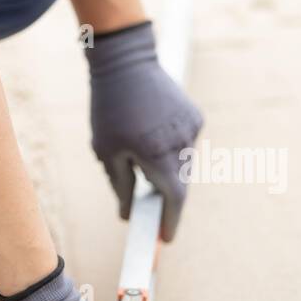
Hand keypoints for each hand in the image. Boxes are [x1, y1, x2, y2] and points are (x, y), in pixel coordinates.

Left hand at [83, 20, 203, 241]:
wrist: (126, 61)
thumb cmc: (109, 107)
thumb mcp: (106, 150)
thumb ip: (121, 185)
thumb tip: (128, 214)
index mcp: (157, 153)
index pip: (173, 199)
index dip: (170, 222)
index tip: (165, 239)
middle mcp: (180, 143)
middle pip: (180, 185)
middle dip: (166, 199)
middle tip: (148, 206)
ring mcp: (191, 128)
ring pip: (183, 165)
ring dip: (168, 171)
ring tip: (143, 156)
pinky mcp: (195, 116)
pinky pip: (185, 145)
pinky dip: (172, 150)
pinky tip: (152, 134)